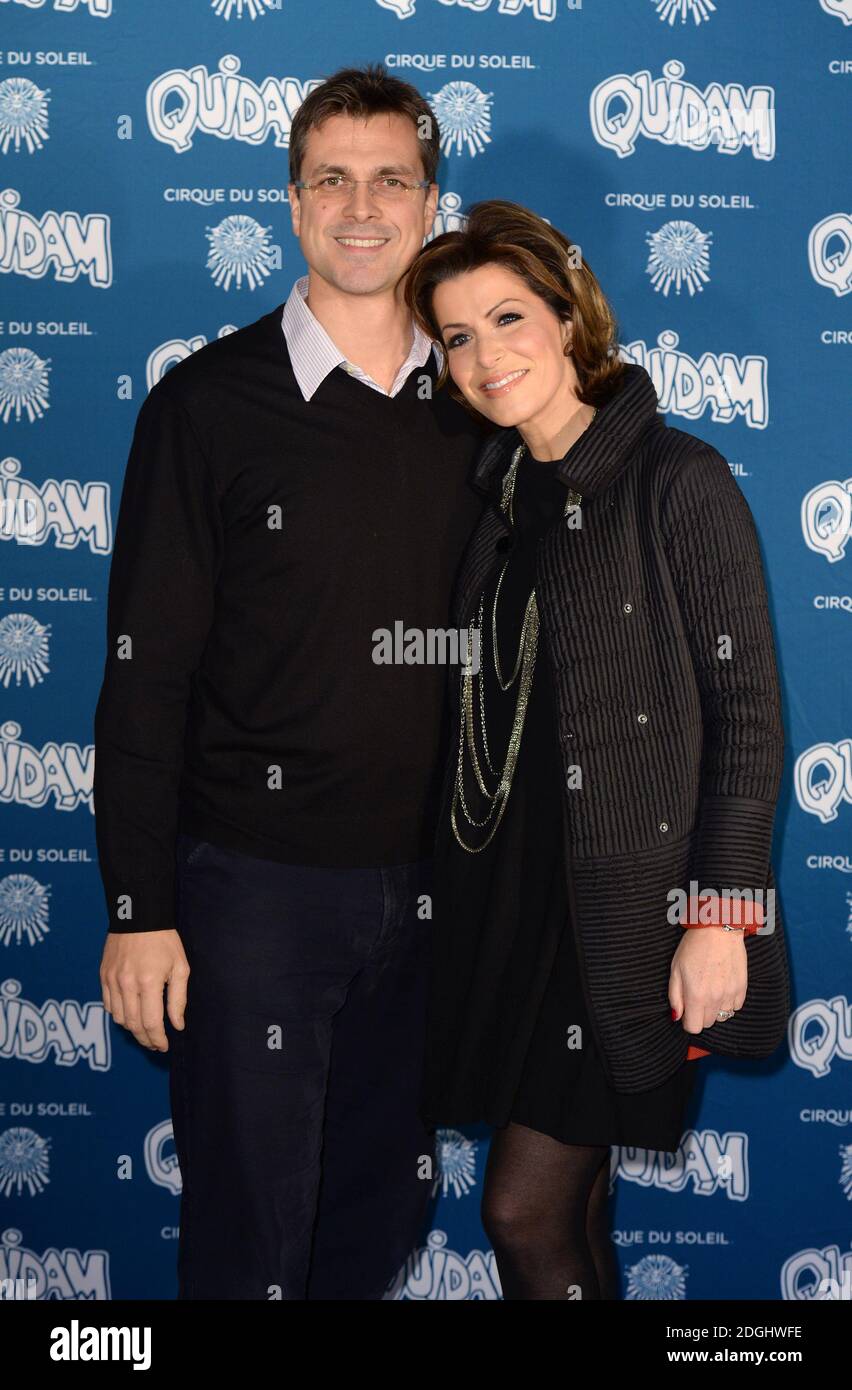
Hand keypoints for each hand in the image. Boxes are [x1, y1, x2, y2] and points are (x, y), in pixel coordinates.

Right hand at [100, 930, 189, 1051]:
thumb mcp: (180, 967)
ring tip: (145, 1032)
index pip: (151, 1023)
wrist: (139, 915)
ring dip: (132, 1030)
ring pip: (119, 1018)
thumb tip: (177, 1025)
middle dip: (145, 1039)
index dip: (158, 1039)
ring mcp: (112, 980)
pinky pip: (108, 1005)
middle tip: (155, 1044)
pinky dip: (119, 1015)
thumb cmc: (164, 940)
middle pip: (133, 1025)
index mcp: (148, 983)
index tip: (164, 1046)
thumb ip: (178, 999)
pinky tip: (131, 1015)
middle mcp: (127, 984)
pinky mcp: (104, 976)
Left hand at [669, 928, 746, 1034]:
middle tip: (696, 995)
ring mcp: (731, 993)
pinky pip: (736, 1006)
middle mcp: (715, 999)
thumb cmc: (693, 947)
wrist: (719, 929)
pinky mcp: (742, 987)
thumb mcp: (675, 969)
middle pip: (708, 1023)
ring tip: (710, 989)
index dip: (687, 1021)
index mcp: (696, 996)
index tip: (686, 1011)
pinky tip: (722, 986)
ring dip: (715, 1008)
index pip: (693, 1028)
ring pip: (723, 1016)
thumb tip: (677, 1016)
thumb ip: (675, 996)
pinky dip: (728, 1001)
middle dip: (700, 1014)